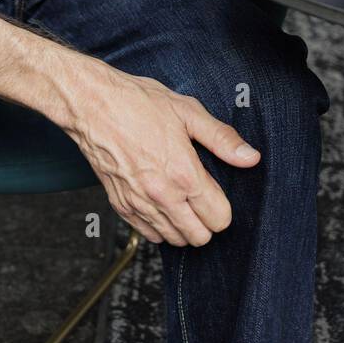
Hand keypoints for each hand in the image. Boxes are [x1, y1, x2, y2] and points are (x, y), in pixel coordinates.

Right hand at [67, 63, 260, 245]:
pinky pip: (148, 234)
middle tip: (201, 196)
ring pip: (174, 240)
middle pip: (199, 237)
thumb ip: (222, 139)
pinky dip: (158, 226)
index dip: (223, 206)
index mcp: (184, 174)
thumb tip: (251, 157)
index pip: (220, 218)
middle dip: (206, 220)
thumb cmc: (137, 102)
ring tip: (181, 199)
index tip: (216, 190)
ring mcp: (139, 203)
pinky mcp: (120, 205)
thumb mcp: (187, 111)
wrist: (92, 104)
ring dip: (183, 226)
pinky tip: (160, 202)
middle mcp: (162, 196)